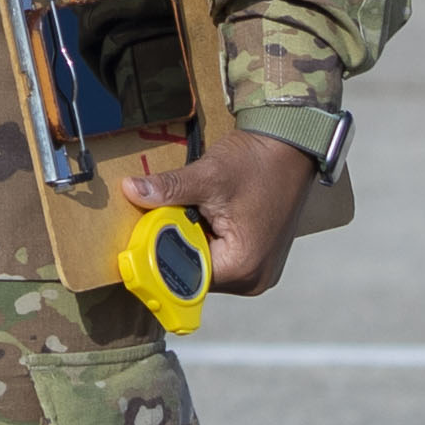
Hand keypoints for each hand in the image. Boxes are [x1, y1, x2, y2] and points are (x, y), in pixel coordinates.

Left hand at [158, 131, 322, 299]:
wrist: (292, 147)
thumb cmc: (259, 162)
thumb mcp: (208, 176)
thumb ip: (169, 189)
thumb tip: (132, 190)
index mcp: (243, 267)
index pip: (185, 275)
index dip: (161, 254)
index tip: (144, 234)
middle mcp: (254, 278)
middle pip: (196, 272)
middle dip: (177, 244)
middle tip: (170, 215)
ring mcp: (259, 269)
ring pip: (207, 263)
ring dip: (192, 240)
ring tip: (196, 211)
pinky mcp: (259, 257)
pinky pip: (222, 256)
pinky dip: (207, 238)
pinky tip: (207, 215)